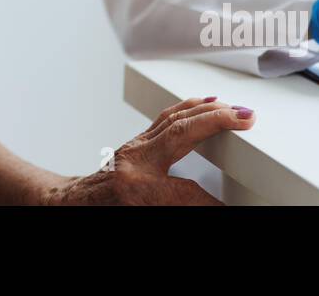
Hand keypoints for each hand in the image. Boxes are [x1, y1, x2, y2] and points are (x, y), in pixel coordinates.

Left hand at [45, 97, 254, 204]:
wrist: (69, 206)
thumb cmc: (104, 211)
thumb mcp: (142, 214)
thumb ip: (176, 204)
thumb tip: (210, 200)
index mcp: (137, 189)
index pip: (189, 193)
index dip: (215, 202)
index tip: (233, 205)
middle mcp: (135, 161)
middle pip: (183, 132)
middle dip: (218, 122)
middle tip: (249, 118)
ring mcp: (133, 148)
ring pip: (174, 119)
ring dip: (208, 110)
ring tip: (236, 108)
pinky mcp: (133, 142)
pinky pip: (165, 119)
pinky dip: (189, 109)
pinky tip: (206, 104)